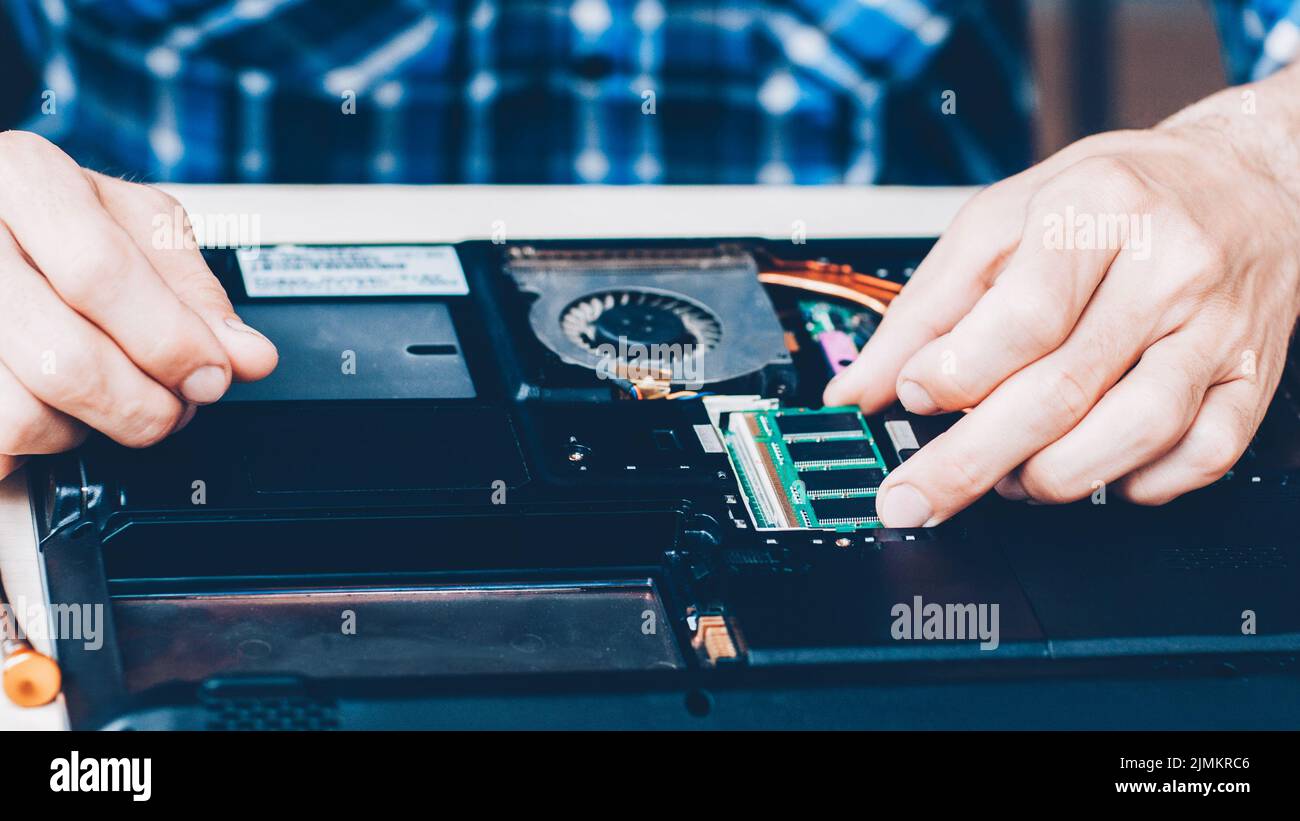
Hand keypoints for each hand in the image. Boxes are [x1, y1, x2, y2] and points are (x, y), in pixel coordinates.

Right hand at [0, 131, 277, 479]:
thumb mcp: (134, 225)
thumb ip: (193, 290)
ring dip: (86, 429)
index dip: (169, 341)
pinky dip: (35, 443)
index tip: (212, 375)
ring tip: (106, 398)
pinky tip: (52, 406)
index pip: (100, 274)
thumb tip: (248, 357)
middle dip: (143, 406)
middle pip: (64, 359)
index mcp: (26, 180)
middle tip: (173, 405)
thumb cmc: (56, 217)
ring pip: (21, 415)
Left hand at [825, 67, 1299, 526]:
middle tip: (914, 496)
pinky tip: (1098, 474)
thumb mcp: (1001, 221)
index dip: (960, 372)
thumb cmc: (1110, 198)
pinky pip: (1204, 452)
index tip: (914, 398)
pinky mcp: (1253, 373)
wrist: (1245, 180)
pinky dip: (1142, 482)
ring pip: (1137, 430)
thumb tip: (858, 389)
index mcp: (1094, 212)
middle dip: (972, 459)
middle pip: (1065, 386)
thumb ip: (927, 307)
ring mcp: (1218, 327)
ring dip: (1055, 476)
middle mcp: (1166, 268)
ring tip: (1009, 479)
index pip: (1025, 314)